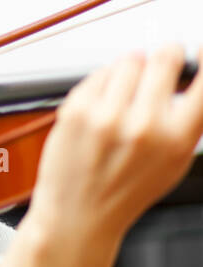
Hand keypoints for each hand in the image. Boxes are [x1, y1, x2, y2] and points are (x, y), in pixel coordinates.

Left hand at [0, 44, 202, 266]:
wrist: (79, 213)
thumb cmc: (127, 189)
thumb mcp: (174, 160)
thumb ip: (186, 120)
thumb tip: (192, 74)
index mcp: (177, 138)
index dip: (201, 60)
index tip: (196, 52)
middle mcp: (143, 125)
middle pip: (162, 58)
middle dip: (163, 57)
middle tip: (160, 64)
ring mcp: (106, 115)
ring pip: (128, 61)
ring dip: (131, 69)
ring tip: (127, 93)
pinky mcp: (76, 110)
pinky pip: (97, 74)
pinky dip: (103, 82)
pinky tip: (103, 104)